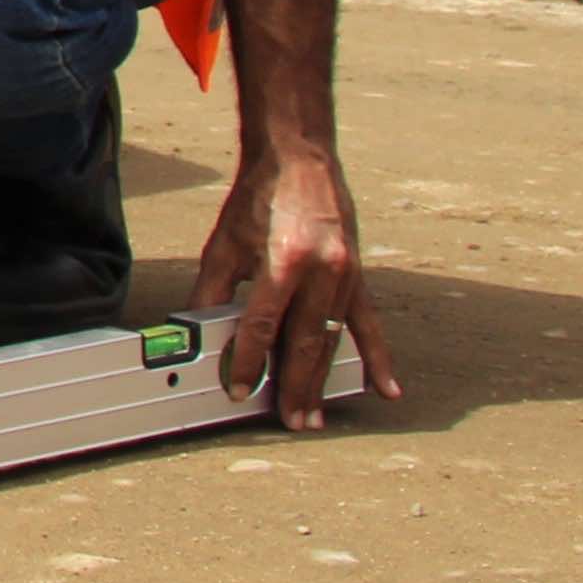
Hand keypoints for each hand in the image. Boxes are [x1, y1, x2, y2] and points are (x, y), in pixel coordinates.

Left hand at [192, 143, 396, 433]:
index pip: (262, 325)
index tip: (239, 390)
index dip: (249, 360)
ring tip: (316, 416)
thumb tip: (195, 333)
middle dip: (295, 386)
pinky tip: (387, 389)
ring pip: (333, 339)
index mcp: (283, 261)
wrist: (300, 159)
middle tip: (291, 422)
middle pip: (304, 341)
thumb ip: (211, 290)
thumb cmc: (258, 198)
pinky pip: (370, 324)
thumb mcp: (225, 242)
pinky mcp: (358, 276)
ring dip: (324, 380)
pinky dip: (378, 358)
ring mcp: (346, 276)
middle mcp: (321, 271)